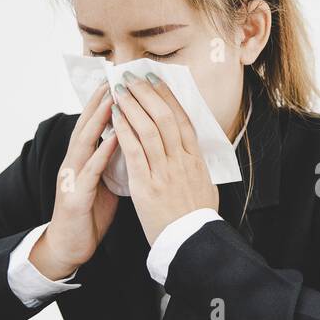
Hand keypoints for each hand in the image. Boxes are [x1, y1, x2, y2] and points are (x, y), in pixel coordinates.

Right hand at [30, 81, 120, 279]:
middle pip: (87, 125)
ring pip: (85, 142)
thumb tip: (131, 142)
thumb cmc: (89, 215)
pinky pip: (91, 171)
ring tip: (113, 99)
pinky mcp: (75, 196)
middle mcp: (75, 163)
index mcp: (84, 160)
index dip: (106, 103)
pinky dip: (102, 154)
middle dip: (100, 101)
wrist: (70, 247)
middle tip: (114, 77)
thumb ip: (113, 162)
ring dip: (98, 119)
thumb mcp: (105, 183)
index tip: (121, 81)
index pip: (95, 125)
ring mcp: (73, 178)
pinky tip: (113, 140)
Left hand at [108, 69, 218, 246]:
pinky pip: (134, 151)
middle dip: (147, 93)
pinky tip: (115, 116)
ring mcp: (165, 172)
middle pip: (164, 117)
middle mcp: (181, 161)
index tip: (156, 80)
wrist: (191, 243)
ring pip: (149, 129)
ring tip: (120, 89)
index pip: (182, 119)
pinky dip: (124, 130)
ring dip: (133, 105)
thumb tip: (192, 151)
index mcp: (195, 160)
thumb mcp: (205, 186)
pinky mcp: (147, 185)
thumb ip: (196, 166)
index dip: (168, 97)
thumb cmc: (196, 218)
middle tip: (133, 77)